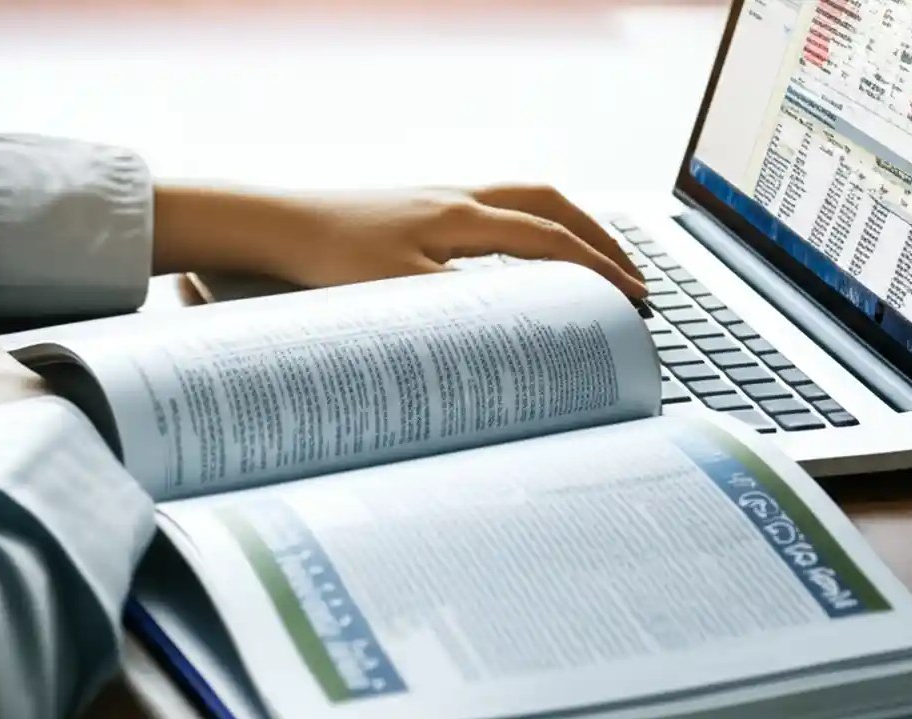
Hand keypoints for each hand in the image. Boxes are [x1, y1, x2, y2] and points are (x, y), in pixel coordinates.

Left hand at [152, 184, 647, 297]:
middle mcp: (459, 196)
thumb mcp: (399, 294)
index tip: (635, 296)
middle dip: (598, 236)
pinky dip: (529, 223)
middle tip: (631, 272)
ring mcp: (441, 194)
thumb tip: (521, 330)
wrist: (275, 222)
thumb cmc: (328, 257)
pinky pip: (496, 204)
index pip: (551, 240)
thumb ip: (462, 311)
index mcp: (462, 217)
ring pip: (526, 197)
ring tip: (591, 258)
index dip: (598, 269)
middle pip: (552, 203)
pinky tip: (521, 252)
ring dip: (566, 223)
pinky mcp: (421, 203)